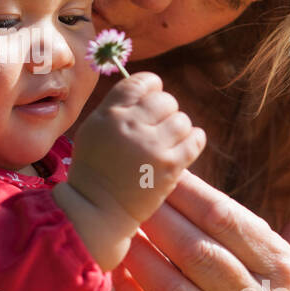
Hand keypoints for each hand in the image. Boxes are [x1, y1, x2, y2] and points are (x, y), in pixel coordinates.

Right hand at [67, 72, 205, 230]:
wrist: (98, 208)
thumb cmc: (94, 168)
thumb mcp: (94, 129)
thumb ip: (117, 108)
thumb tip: (147, 92)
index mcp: (110, 114)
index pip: (140, 82)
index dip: (151, 87)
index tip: (152, 97)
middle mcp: (132, 126)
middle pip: (165, 99)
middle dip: (165, 110)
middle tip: (159, 126)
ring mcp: (152, 146)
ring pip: (182, 119)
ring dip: (178, 128)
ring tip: (168, 140)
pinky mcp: (170, 166)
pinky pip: (196, 139)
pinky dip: (194, 139)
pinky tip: (185, 145)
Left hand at [112, 170, 289, 290]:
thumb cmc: (248, 279)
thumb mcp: (255, 250)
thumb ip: (220, 218)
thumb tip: (169, 172)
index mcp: (277, 264)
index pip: (224, 219)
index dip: (185, 194)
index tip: (155, 174)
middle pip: (198, 254)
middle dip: (157, 222)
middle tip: (127, 199)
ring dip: (141, 259)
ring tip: (118, 234)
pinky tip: (117, 274)